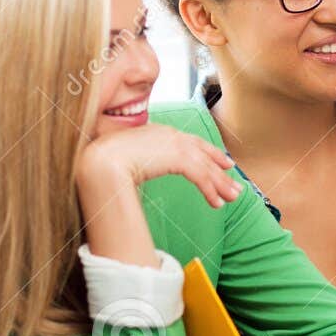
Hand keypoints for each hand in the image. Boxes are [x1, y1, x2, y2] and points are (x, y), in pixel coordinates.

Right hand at [76, 123, 240, 208]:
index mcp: (158, 132)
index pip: (190, 142)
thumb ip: (138, 161)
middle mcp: (169, 135)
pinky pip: (200, 176)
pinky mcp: (177, 157)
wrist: (101, 159)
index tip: (224, 162)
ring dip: (221, 184)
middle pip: (203, 153)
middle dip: (220, 171)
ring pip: (205, 166)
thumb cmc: (104, 160)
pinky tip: (216, 203)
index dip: (209, 152)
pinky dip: (210, 190)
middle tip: (235, 186)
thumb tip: (136, 173)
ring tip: (233, 198)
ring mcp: (174, 144)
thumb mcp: (125, 157)